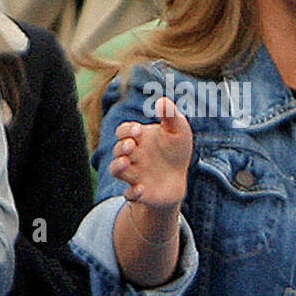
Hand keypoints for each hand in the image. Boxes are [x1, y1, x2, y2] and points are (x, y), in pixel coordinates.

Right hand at [109, 96, 192, 212]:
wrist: (178, 179)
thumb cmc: (175, 151)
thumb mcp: (179, 131)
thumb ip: (171, 116)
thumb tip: (162, 100)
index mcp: (138, 139)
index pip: (123, 131)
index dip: (127, 130)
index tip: (138, 131)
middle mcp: (131, 156)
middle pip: (118, 150)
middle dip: (122, 146)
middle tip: (132, 145)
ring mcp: (134, 174)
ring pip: (116, 170)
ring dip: (118, 166)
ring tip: (126, 162)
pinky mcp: (141, 192)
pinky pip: (130, 195)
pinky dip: (132, 193)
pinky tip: (141, 188)